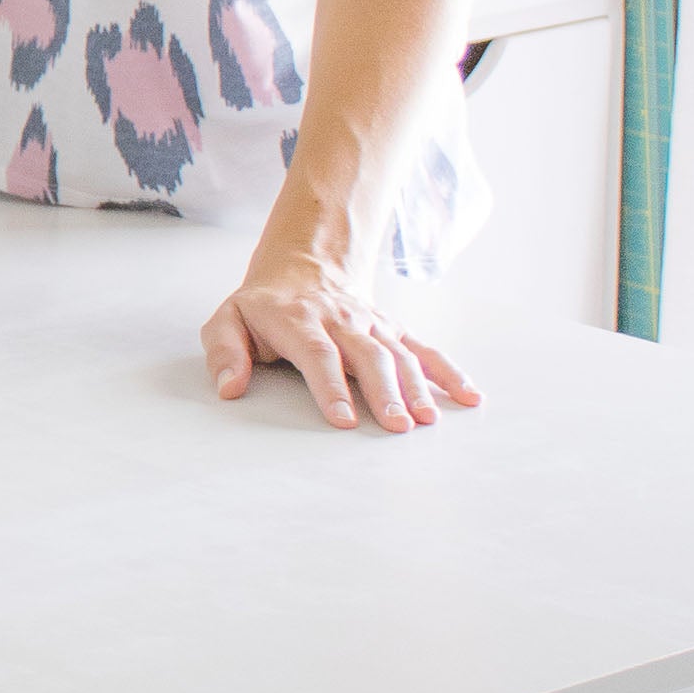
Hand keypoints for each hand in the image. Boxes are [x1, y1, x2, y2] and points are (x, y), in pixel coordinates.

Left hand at [202, 253, 481, 434]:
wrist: (303, 265)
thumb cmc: (263, 306)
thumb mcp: (228, 320)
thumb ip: (224, 352)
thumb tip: (229, 388)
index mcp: (298, 321)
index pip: (318, 355)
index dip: (331, 387)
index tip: (343, 420)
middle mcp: (341, 321)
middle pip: (367, 356)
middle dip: (383, 393)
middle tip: (396, 427)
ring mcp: (371, 324)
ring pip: (398, 354)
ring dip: (417, 387)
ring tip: (428, 421)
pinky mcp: (392, 330)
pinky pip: (423, 349)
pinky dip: (448, 372)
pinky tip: (468, 396)